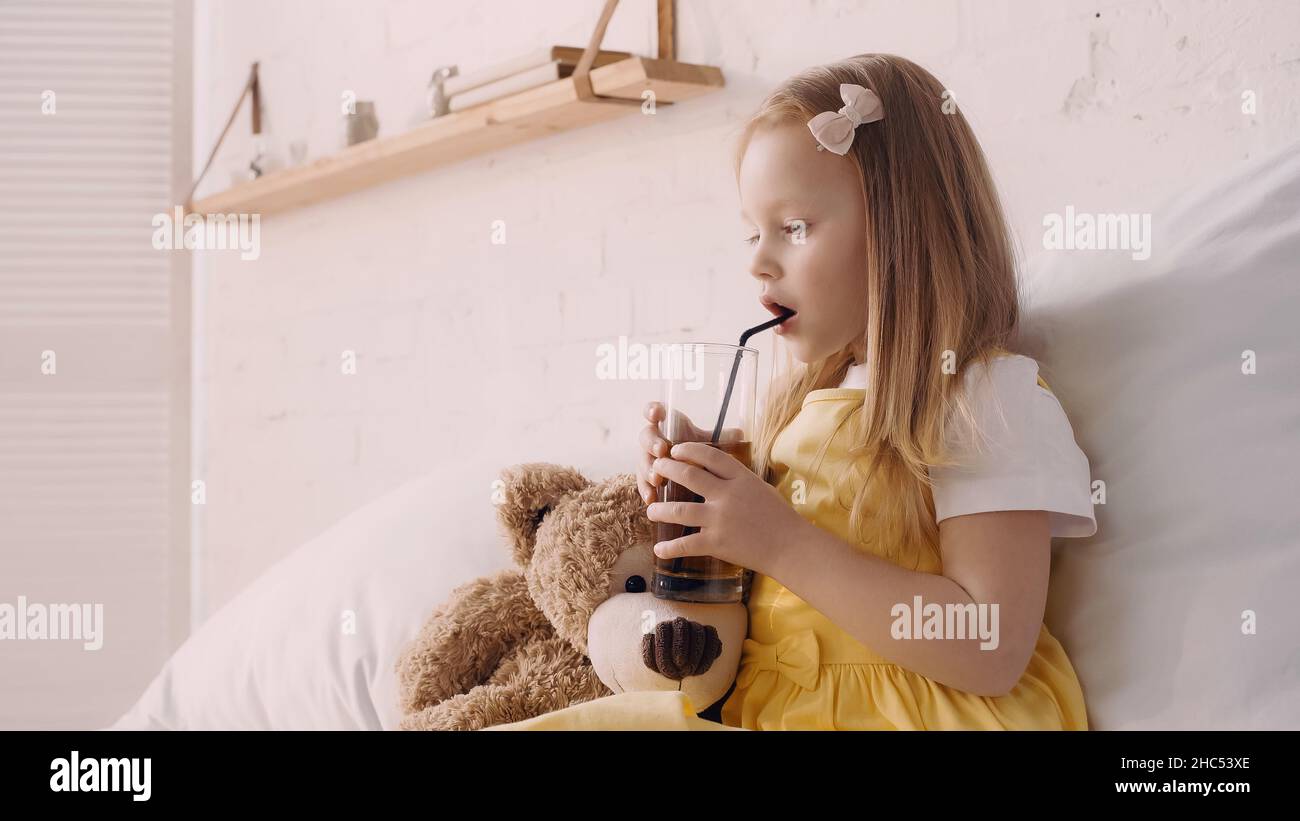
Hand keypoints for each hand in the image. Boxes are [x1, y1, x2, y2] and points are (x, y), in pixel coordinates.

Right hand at [635, 402, 741, 504]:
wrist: (693, 476)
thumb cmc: (698, 454)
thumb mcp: (709, 445)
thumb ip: (721, 439)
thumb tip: (740, 434)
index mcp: (667, 426)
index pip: (653, 411)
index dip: (652, 410)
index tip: (658, 414)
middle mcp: (654, 440)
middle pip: (646, 437)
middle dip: (652, 443)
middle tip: (662, 450)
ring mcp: (648, 459)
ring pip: (642, 461)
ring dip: (648, 469)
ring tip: (657, 479)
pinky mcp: (646, 478)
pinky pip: (641, 484)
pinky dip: (645, 490)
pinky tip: (651, 498)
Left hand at [645, 441, 808, 577]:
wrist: (790, 548)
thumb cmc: (779, 518)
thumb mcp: (760, 488)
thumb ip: (738, 479)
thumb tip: (716, 471)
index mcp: (741, 478)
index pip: (710, 455)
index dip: (689, 450)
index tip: (676, 450)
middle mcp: (727, 495)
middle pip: (689, 476)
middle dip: (667, 470)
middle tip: (655, 469)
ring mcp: (720, 519)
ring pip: (679, 509)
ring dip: (659, 510)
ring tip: (650, 510)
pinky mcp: (716, 543)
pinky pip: (686, 544)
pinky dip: (669, 547)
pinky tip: (658, 548)